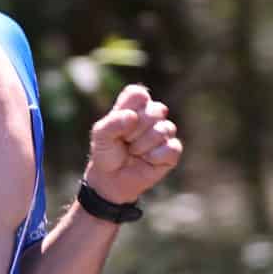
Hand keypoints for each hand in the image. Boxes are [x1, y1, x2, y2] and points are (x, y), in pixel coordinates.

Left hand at [83, 83, 182, 204]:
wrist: (111, 179)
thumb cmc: (107, 151)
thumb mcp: (101, 135)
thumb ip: (113, 122)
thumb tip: (133, 117)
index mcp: (135, 104)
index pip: (138, 94)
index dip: (127, 111)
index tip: (118, 125)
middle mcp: (153, 114)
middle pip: (155, 111)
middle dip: (135, 131)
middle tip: (126, 141)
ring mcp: (164, 132)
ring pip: (163, 130)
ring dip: (142, 146)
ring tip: (134, 152)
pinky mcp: (172, 151)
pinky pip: (171, 148)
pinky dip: (155, 157)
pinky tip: (147, 160)